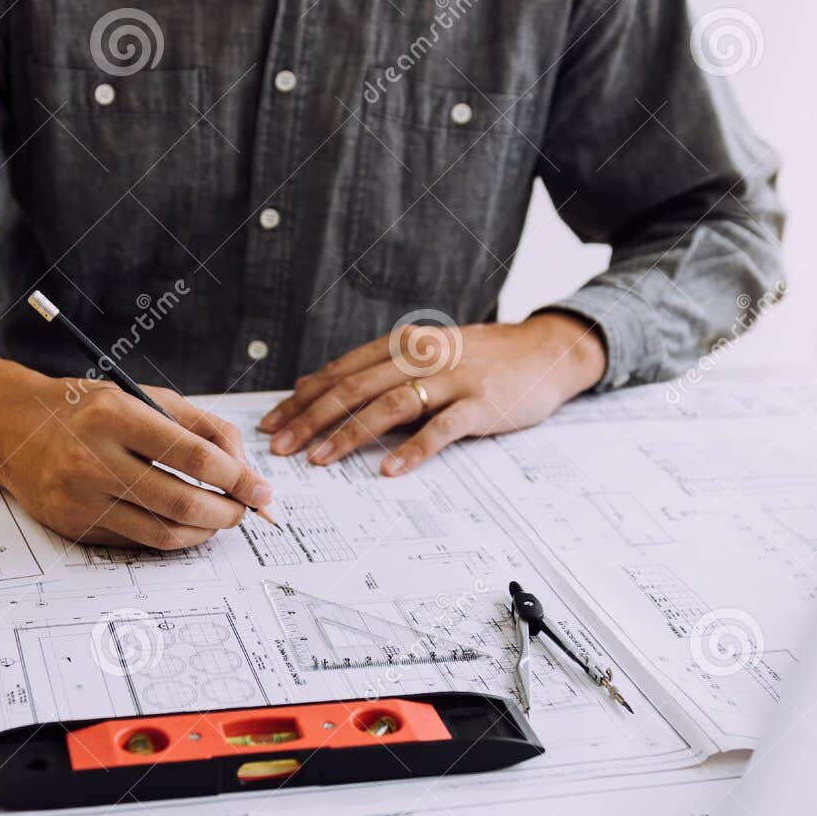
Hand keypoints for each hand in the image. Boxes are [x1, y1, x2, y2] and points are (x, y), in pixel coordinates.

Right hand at [0, 353, 273, 548]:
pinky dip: (172, 537)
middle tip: (246, 510)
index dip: (238, 478)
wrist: (16, 429)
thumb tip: (246, 470)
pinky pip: (139, 542)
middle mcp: (93, 458)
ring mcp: (81, 498)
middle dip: (229, 512)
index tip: (262, 490)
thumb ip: (202, 426)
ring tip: (220, 519)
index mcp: (115, 415)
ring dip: (205, 533)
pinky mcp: (75, 526)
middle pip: (183, 503)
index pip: (194, 457)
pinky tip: (184, 525)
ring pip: (164, 533)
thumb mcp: (145, 397)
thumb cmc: (91, 410)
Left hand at [258, 313, 607, 474]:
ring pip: (388, 405)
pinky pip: (440, 429)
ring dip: (349, 434)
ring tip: (320, 459)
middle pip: (354, 387)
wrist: (545, 352)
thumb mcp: (421, 356)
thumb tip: (311, 383)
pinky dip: (413, 450)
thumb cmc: (479, 361)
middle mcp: (420, 357)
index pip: (341, 372)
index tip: (271, 424)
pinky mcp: (480, 404)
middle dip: (311, 419)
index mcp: (402, 345)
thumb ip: (372, 369)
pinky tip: (388, 470)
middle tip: (281, 448)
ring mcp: (452, 379)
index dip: (302, 398)